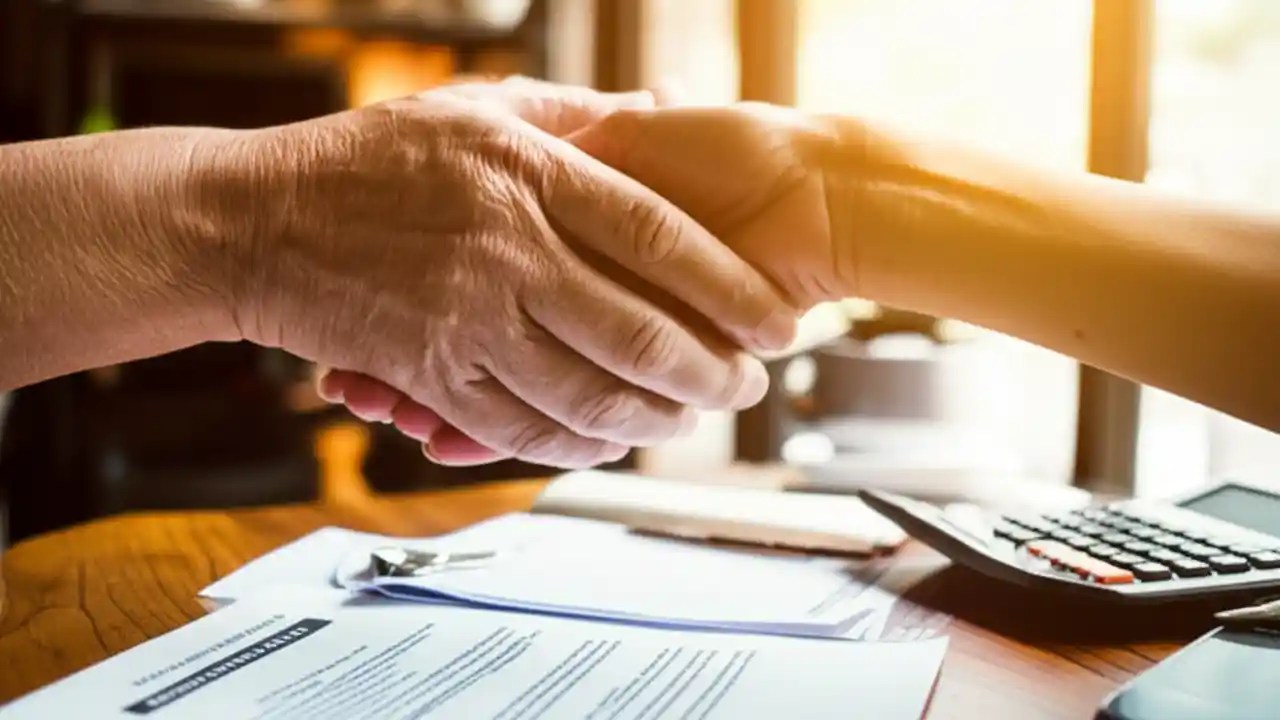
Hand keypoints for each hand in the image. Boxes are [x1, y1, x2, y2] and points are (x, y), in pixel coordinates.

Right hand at [217, 80, 795, 467]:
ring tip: (690, 420)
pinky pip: (522, 428)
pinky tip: (609, 439)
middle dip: (711, 374)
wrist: (253, 222)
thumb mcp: (472, 110)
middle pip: (639, 334)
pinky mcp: (430, 375)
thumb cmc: (366, 161)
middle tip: (746, 388)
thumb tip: (655, 107)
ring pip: (588, 396)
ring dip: (655, 420)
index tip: (773, 319)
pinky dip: (577, 444)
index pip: (659, 240)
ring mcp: (467, 321)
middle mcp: (507, 252)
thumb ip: (571, 115)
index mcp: (528, 178)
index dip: (730, 288)